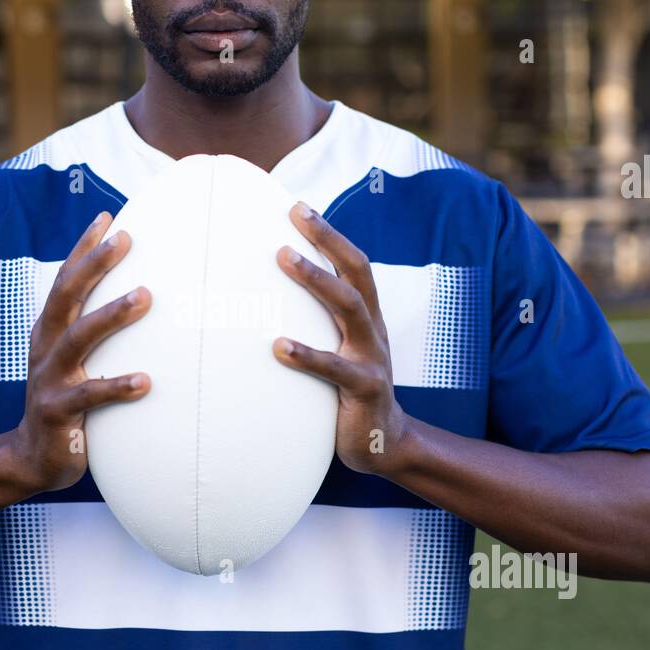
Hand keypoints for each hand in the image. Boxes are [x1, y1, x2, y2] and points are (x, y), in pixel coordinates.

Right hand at [8, 211, 151, 494]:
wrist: (34, 458)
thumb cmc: (69, 403)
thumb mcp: (77, 361)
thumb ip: (98, 333)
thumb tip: (144, 298)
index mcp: (49, 332)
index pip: (65, 280)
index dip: (83, 248)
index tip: (109, 216)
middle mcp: (45, 349)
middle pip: (65, 296)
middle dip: (93, 264)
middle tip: (126, 239)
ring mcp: (48, 380)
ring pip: (77, 339)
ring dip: (111, 315)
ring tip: (145, 296)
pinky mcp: (57, 414)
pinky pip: (88, 397)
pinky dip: (116, 386)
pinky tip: (146, 382)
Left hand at [272, 202, 410, 476]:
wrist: (382, 443)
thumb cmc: (347, 391)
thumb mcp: (338, 350)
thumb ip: (317, 324)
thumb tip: (266, 299)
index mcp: (367, 318)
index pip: (353, 264)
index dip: (329, 234)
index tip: (298, 206)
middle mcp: (373, 330)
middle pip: (356, 273)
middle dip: (328, 240)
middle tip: (294, 217)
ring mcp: (372, 358)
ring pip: (350, 308)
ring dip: (317, 279)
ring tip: (284, 257)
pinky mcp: (366, 389)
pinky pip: (335, 369)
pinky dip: (307, 355)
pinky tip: (278, 347)